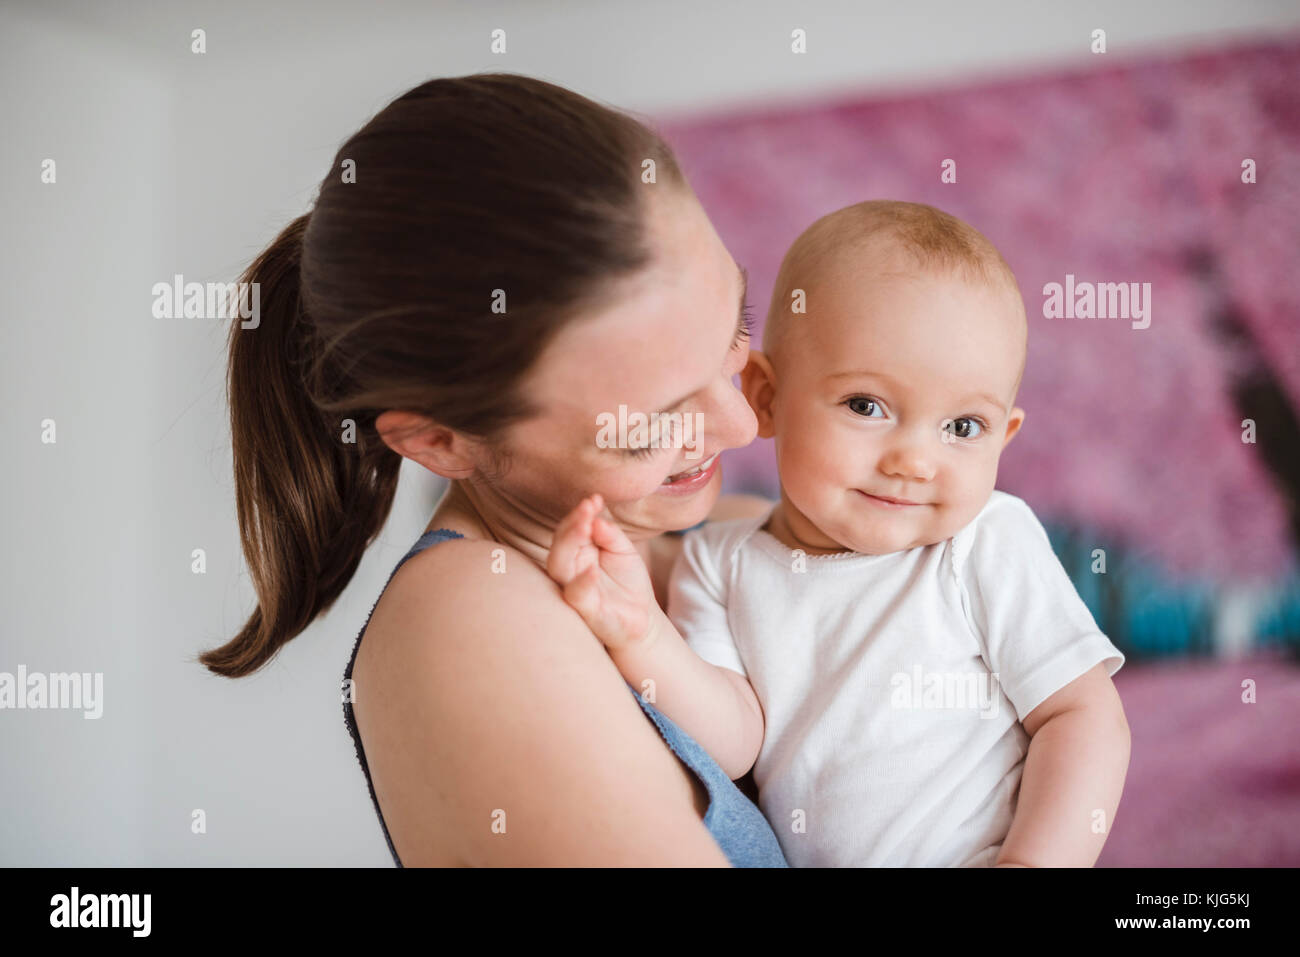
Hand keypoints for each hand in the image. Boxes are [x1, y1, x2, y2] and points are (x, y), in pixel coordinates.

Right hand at [546, 494, 658, 652]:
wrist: (642, 617)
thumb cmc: (627, 582)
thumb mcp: (624, 551)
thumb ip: (611, 535)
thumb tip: (597, 518)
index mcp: (577, 553)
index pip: (571, 529)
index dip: (580, 514)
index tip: (595, 499)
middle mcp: (570, 570)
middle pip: (560, 544)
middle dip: (572, 524)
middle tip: (587, 507)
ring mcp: (574, 590)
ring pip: (559, 566)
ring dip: (570, 544)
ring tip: (586, 526)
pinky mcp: (586, 611)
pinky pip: (576, 595)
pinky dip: (582, 582)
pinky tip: (592, 569)